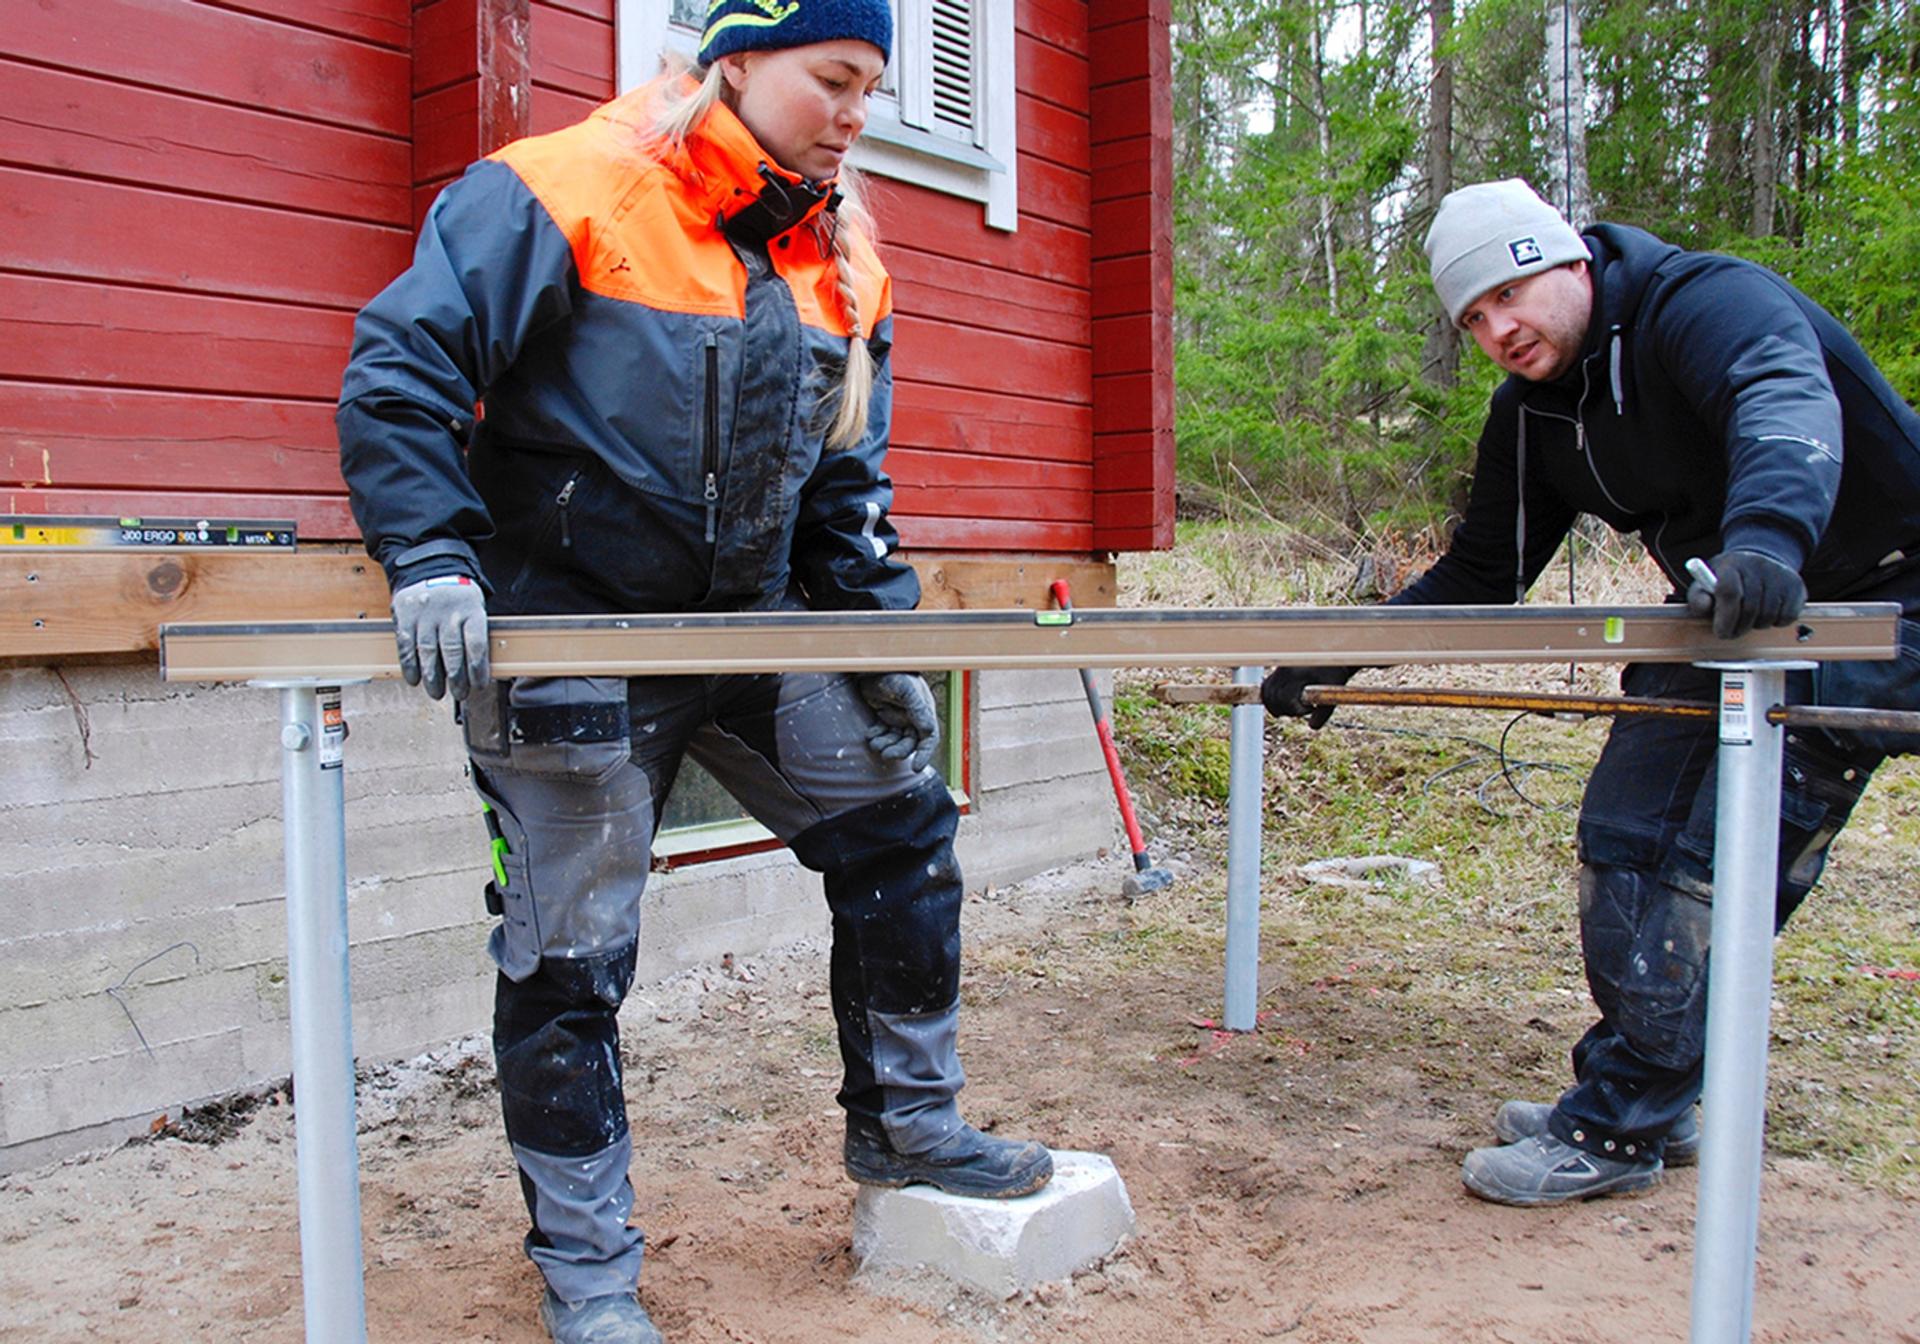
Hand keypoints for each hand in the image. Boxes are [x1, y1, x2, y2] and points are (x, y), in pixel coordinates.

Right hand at [390, 576, 489, 699]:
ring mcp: (424, 614)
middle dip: (456, 677)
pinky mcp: (405, 616)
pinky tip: (414, 679)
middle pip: (452, 649)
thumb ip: (476, 635)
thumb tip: (484, 670)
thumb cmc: (458, 597)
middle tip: (460, 693)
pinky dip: (409, 665)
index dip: (477, 668)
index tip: (479, 685)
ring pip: (428, 650)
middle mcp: (447, 612)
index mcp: (471, 610)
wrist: (430, 569)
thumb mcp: (475, 608)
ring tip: (437, 692)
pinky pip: (406, 645)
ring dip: (432, 676)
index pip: (476, 643)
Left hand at [858, 672, 939, 771]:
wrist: (873, 664)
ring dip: (885, 745)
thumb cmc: (893, 672)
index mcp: (923, 711)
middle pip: (910, 743)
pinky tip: (870, 734)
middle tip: (885, 753)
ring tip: (874, 743)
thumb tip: (929, 730)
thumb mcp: (907, 690)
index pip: (929, 738)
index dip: (925, 754)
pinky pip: (882, 733)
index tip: (916, 768)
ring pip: (895, 740)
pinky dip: (876, 737)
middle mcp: (912, 717)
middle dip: (898, 751)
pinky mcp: (883, 714)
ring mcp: (897, 716)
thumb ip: (919, 710)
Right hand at [1260, 665, 1355, 728]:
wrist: (1335, 654)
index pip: (1283, 698)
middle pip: (1272, 697)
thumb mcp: (1333, 692)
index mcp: (1296, 673)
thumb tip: (1312, 726)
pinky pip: (1267, 686)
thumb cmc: (1336, 672)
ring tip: (1294, 709)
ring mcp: (1279, 668)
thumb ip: (1324, 712)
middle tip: (1302, 711)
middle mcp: (1284, 669)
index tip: (1311, 708)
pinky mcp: (1279, 670)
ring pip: (1267, 692)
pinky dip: (1272, 698)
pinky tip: (1283, 704)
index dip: (1295, 709)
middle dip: (1285, 710)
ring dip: (1276, 706)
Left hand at [1685, 550, 1806, 638]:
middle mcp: (1758, 565)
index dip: (1725, 618)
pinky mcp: (1796, 585)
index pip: (1729, 592)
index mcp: (1731, 564)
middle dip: (1739, 627)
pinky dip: (1775, 622)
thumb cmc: (1726, 580)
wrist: (1759, 561)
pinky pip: (1787, 616)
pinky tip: (1766, 613)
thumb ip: (1698, 598)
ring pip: (1768, 615)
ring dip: (1756, 625)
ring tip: (1749, 618)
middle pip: (1750, 608)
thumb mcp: (1705, 585)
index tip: (1721, 632)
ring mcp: (1780, 574)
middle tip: (1732, 632)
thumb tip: (1704, 605)